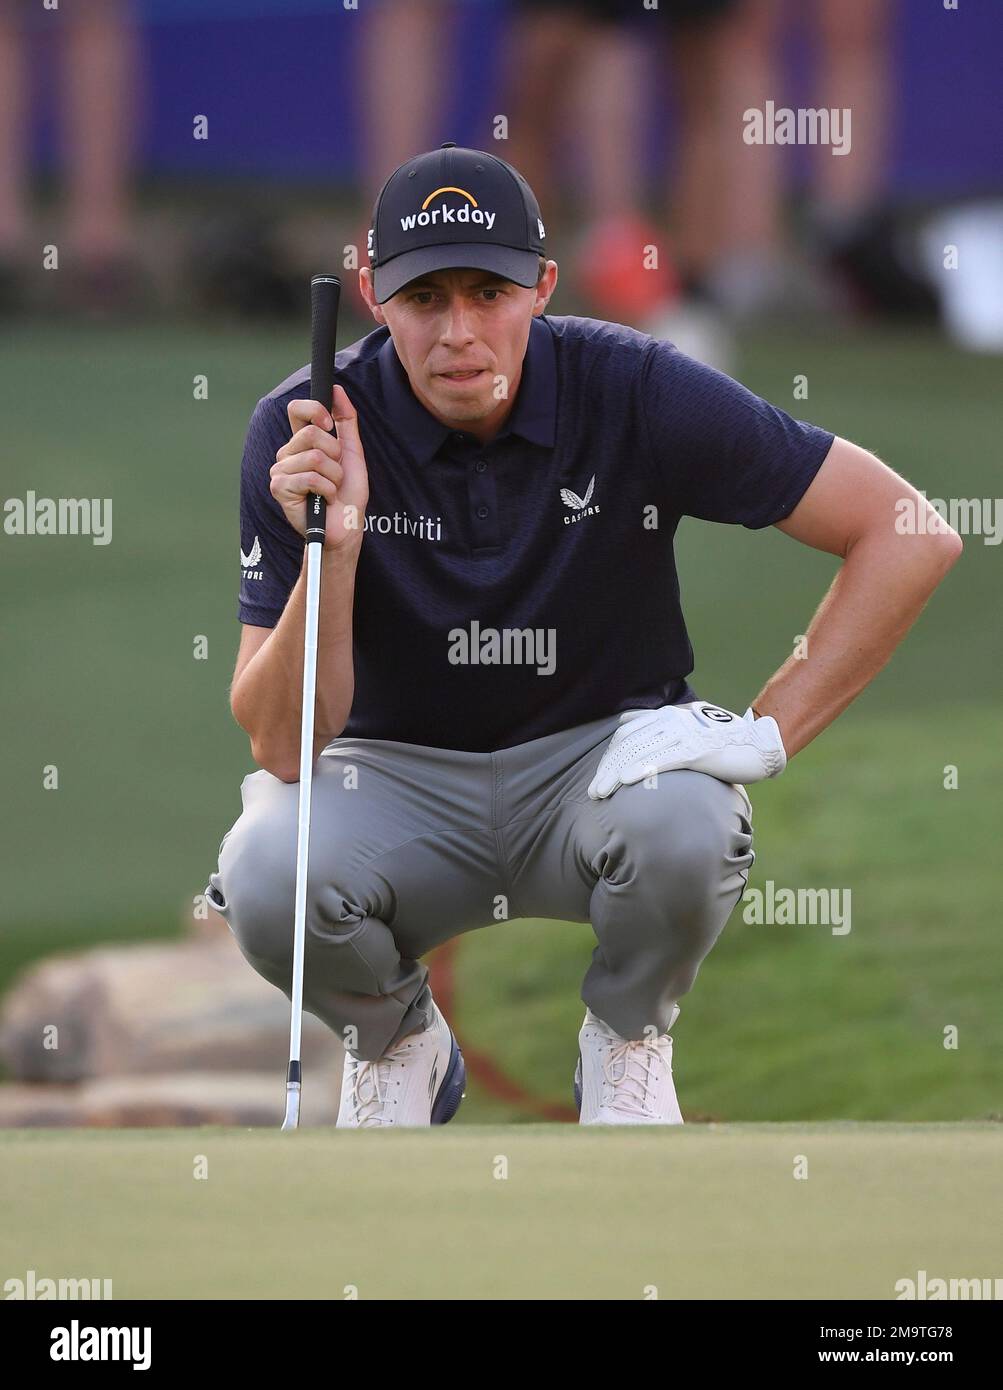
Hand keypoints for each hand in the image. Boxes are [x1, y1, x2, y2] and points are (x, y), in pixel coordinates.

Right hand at [271, 386, 369, 549]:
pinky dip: (327, 490)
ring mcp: (280, 471)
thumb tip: (337, 389)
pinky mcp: (279, 488)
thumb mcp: (352, 452)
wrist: (347, 526)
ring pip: (315, 457)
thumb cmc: (348, 493)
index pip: (297, 409)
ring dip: (334, 477)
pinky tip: (323, 500)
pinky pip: (311, 478)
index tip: (330, 425)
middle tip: (335, 474)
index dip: (315, 410)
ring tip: (331, 490)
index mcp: (301, 443)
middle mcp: (287, 454)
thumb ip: (346, 420)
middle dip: (335, 455)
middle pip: (312, 433)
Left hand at [587, 701, 786, 798]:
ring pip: (641, 751)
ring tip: (601, 792)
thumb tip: (632, 732)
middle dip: (607, 767)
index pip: (629, 733)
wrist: (761, 746)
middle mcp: (674, 720)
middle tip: (594, 791)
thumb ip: (665, 734)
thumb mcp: (691, 734)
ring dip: (616, 772)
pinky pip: (663, 758)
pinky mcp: (698, 748)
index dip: (610, 755)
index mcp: (670, 715)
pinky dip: (641, 768)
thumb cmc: (725, 744)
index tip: (599, 776)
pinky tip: (625, 780)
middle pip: (629, 743)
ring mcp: (686, 733)